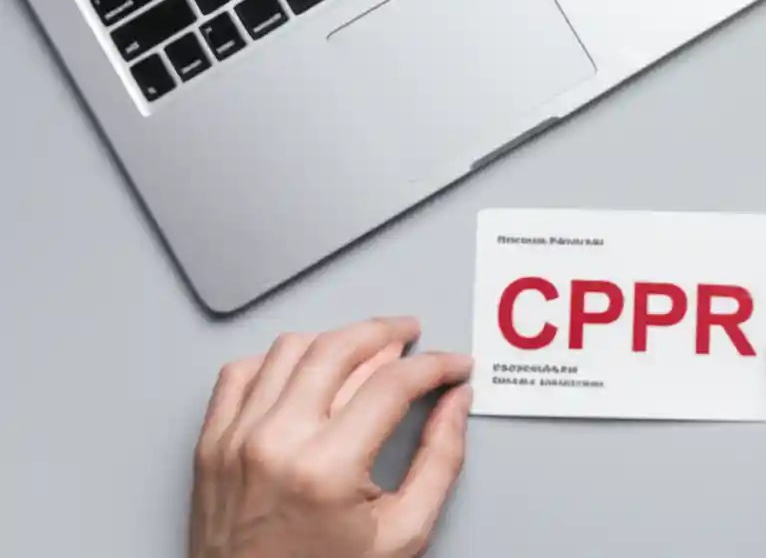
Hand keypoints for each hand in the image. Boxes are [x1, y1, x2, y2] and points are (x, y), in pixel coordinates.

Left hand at [189, 316, 472, 557]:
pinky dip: (277, 360)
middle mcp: (274, 443)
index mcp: (326, 469)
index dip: (434, 366)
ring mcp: (234, 439)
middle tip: (411, 334)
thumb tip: (454, 404)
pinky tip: (304, 369)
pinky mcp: (210, 443)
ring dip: (335, 339)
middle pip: (339, 348)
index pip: (392, 384)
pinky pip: (241, 372)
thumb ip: (440, 462)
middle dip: (386, 332)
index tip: (453, 366)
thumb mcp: (402, 534)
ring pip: (290, 348)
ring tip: (363, 348)